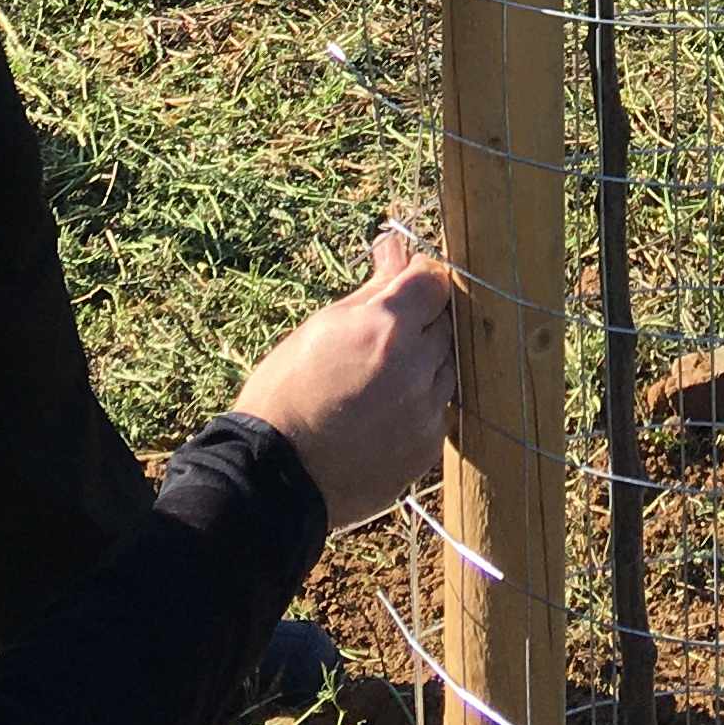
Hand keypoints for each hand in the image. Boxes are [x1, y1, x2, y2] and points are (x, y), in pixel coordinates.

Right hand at [230, 226, 458, 533]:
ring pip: (447, 368)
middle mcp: (417, 367)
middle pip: (446, 324)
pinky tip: (385, 412)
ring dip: (425, 364)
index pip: (435, 281)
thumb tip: (395, 247)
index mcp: (387, 328)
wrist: (276, 477)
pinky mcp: (428, 447)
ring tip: (381, 378)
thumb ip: (372, 289)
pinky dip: (421, 404)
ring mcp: (426, 411)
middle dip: (422, 323)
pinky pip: (439, 410)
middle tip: (384, 336)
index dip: (420, 279)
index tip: (406, 285)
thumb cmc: (286, 392)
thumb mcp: (322, 328)